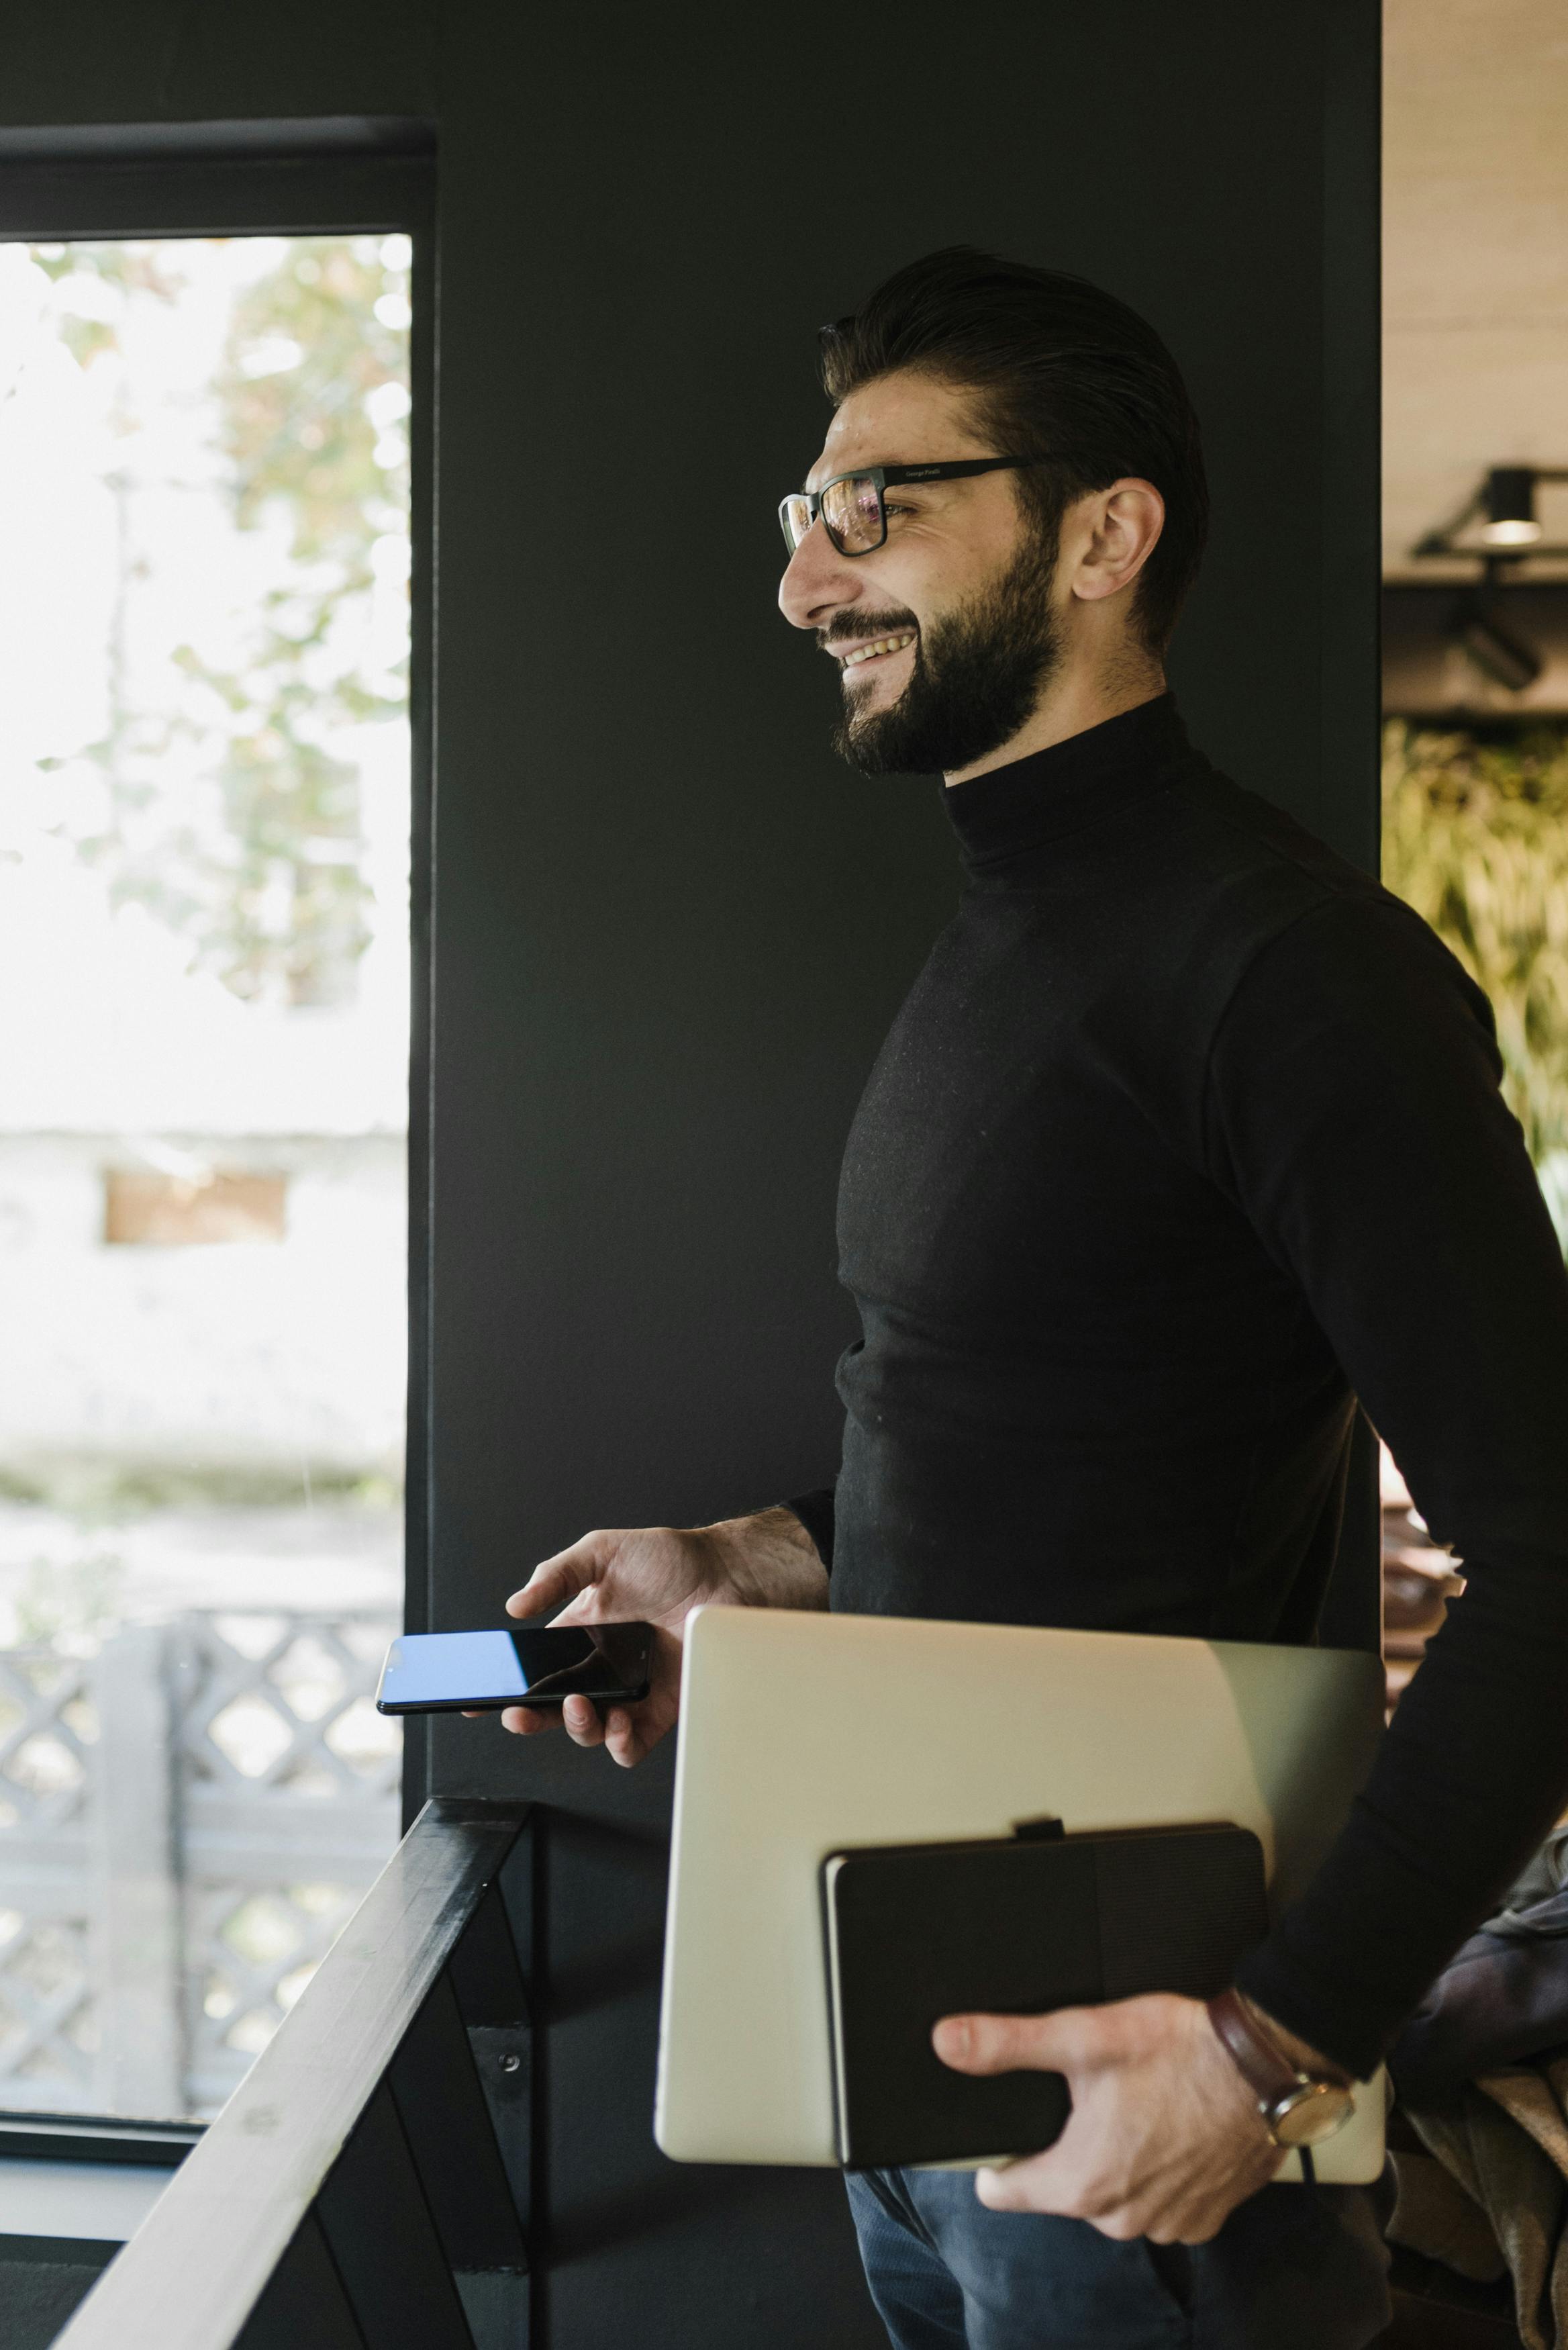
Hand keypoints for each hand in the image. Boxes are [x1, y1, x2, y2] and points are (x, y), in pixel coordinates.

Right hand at [498, 1507, 826, 1766]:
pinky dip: (620, 1743)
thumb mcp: (603, 1554)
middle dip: (530, 1718)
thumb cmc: (671, 1559)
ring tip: (580, 1707)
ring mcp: (629, 1691)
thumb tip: (516, 1604)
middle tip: (520, 1713)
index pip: (533, 1667)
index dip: (505, 1686)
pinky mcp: (661, 1709)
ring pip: (588, 1730)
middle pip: (553, 1707)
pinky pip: (632, 1742)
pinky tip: (620, 1723)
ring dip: (575, 1728)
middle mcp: (600, 1667)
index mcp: (578, 1633)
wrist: (728, 1575)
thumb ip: (557, 1575)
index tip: (477, 1700)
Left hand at [932, 1993, 1281, 2243]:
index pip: (1004, 2193)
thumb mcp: (1081, 2035)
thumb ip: (1007, 2044)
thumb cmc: (1177, 2051)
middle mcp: (1121, 2219)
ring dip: (1117, 2159)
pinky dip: (1158, 2172)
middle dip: (1068, 2147)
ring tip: (1135, 2107)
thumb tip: (946, 2043)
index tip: (1013, 2129)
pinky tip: (1169, 2129)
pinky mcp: (1204, 2218)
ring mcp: (1166, 2223)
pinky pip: (1159, 2202)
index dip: (998, 2158)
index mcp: (1081, 2183)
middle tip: (1091, 2096)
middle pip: (1062, 2189)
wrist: (1264, 2065)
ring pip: (1113, 2195)